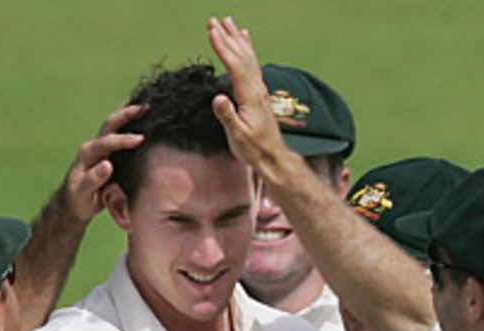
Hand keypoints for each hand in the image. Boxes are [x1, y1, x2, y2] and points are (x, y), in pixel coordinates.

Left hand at [62, 102, 146, 222]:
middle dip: (127, 114)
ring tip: (147, 104)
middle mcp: (93, 146)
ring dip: (129, 113)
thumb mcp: (83, 193)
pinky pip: (119, 132)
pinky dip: (129, 121)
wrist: (73, 203)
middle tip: (146, 107)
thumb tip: (107, 165)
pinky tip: (142, 116)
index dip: (124, 140)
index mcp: (87, 154)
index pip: (107, 142)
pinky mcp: (107, 152)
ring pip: (114, 124)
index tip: (141, 140)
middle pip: (110, 124)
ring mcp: (100, 147)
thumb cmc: (78, 200)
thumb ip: (93, 179)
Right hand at [206, 17, 289, 175]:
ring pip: (248, 57)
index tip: (212, 31)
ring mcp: (258, 89)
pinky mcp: (258, 92)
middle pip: (241, 56)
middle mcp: (256, 88)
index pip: (235, 66)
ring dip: (236, 38)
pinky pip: (252, 63)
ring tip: (228, 22)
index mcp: (250, 96)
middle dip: (226, 37)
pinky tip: (244, 39)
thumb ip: (227, 116)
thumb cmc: (254, 149)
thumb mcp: (238, 136)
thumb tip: (218, 98)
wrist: (272, 156)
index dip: (223, 47)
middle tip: (213, 20)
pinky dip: (247, 48)